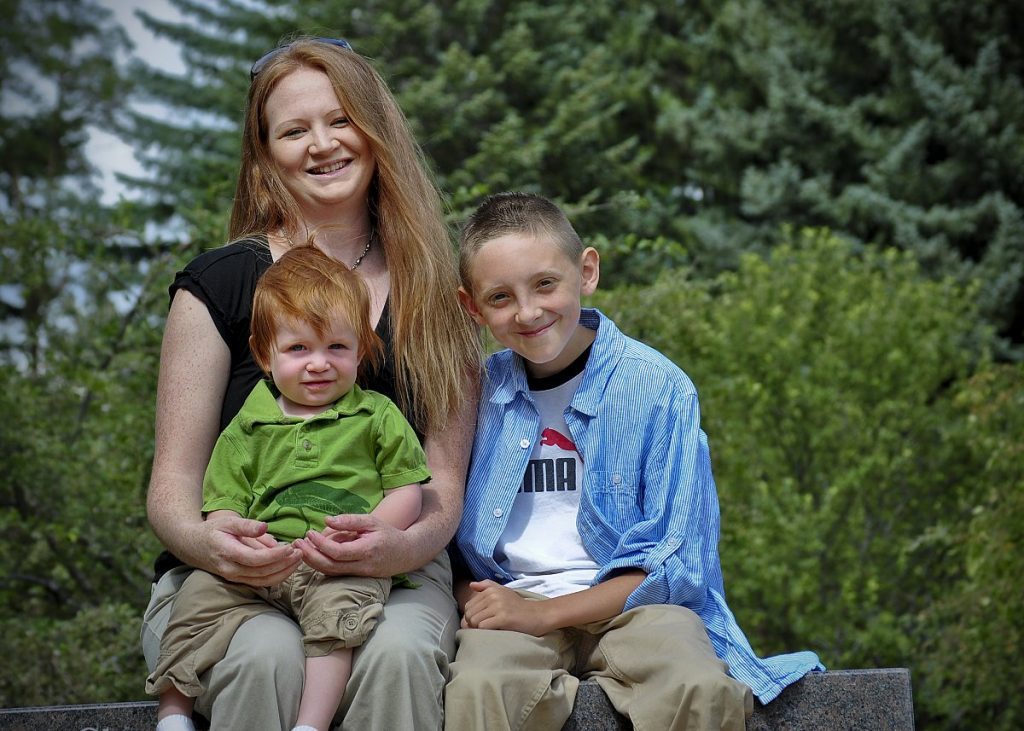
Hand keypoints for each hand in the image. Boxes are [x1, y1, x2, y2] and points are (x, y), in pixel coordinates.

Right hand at [198, 511, 300, 585]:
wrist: (193, 546)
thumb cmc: (212, 531)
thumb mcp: (227, 521)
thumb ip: (246, 525)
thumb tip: (265, 526)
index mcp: (228, 553)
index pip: (256, 559)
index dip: (276, 556)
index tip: (291, 547)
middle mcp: (231, 570)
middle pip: (263, 572)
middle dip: (285, 564)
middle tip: (300, 552)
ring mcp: (234, 577)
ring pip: (263, 581)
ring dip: (284, 572)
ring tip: (298, 559)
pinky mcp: (238, 580)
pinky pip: (260, 582)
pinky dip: (276, 576)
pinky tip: (288, 566)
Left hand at [294, 513, 410, 577]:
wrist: (406, 554)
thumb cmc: (388, 534)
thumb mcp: (372, 521)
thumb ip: (350, 521)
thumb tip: (327, 521)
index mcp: (366, 550)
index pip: (337, 552)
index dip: (320, 544)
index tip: (309, 533)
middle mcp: (362, 565)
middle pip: (329, 566)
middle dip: (309, 556)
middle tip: (296, 543)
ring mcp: (359, 574)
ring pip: (330, 572)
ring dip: (312, 562)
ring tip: (300, 548)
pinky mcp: (356, 577)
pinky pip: (335, 573)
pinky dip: (321, 565)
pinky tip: (312, 555)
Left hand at [461, 580, 552, 635]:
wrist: (538, 615)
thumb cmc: (519, 606)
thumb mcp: (503, 591)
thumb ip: (486, 586)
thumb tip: (471, 585)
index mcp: (491, 589)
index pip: (468, 606)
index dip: (470, 617)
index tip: (479, 623)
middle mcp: (493, 595)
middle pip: (469, 614)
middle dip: (472, 625)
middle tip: (483, 629)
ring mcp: (498, 606)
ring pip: (474, 621)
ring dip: (478, 629)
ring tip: (488, 631)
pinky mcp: (503, 618)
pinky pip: (483, 627)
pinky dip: (484, 632)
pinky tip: (493, 632)